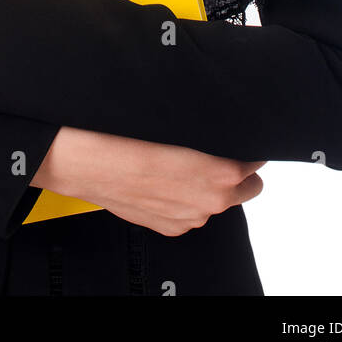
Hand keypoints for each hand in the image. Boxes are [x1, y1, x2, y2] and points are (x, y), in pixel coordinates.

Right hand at [31, 126, 264, 236]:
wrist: (84, 160)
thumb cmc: (122, 134)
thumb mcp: (174, 115)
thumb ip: (207, 122)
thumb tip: (218, 117)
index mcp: (221, 170)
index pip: (257, 158)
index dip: (245, 145)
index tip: (235, 137)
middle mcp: (211, 200)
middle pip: (249, 185)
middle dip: (237, 169)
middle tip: (216, 151)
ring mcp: (191, 217)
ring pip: (219, 200)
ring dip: (210, 184)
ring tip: (182, 161)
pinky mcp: (170, 227)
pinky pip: (192, 212)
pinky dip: (186, 198)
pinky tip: (164, 178)